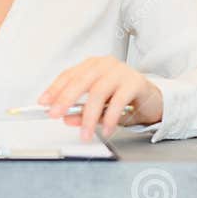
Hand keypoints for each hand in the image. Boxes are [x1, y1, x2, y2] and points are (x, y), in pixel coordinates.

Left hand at [37, 56, 163, 140]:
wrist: (153, 100)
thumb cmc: (123, 100)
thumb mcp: (99, 108)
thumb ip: (82, 111)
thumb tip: (66, 118)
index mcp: (92, 65)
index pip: (69, 75)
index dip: (54, 89)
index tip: (43, 103)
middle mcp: (105, 64)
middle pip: (81, 80)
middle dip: (66, 99)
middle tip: (56, 115)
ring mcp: (121, 71)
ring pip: (98, 92)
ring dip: (89, 115)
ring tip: (85, 133)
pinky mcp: (135, 82)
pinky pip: (119, 101)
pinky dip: (110, 117)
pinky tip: (106, 129)